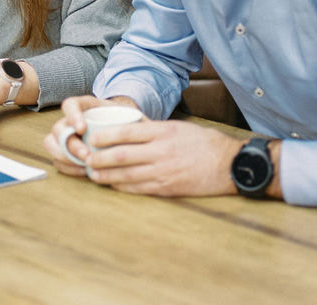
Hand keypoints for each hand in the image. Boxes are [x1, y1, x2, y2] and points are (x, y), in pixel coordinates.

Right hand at [43, 95, 137, 175]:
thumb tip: (143, 127)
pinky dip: (68, 167)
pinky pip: (58, 160)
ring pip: (52, 143)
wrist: (126, 132)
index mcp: (84, 106)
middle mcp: (72, 120)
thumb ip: (132, 118)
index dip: (72, 116)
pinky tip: (83, 171)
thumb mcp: (130, 115)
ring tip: (84, 165)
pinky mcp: (68, 152)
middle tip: (85, 154)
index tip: (83, 128)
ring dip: (64, 156)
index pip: (70, 105)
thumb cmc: (129, 122)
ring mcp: (67, 137)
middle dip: (68, 143)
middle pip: (57, 128)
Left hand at [84, 118, 243, 196]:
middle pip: (122, 155)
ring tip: (93, 175)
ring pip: (127, 175)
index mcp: (163, 132)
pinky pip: (140, 189)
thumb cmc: (205, 143)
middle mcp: (161, 151)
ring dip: (107, 176)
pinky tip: (112, 186)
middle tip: (85, 159)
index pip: (126, 132)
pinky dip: (123, 187)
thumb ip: (156, 130)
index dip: (105, 136)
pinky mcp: (168, 188)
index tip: (91, 137)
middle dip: (99, 158)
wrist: (231, 164)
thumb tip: (131, 128)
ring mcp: (164, 172)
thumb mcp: (180, 128)